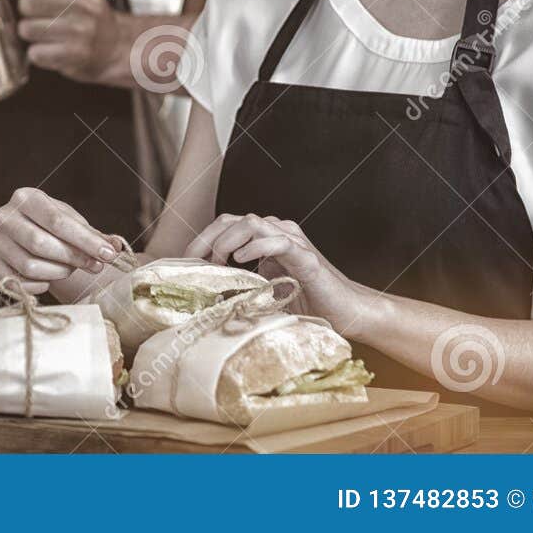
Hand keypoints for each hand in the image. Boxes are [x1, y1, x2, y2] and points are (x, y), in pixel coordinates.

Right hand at [0, 187, 120, 293]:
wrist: (29, 237)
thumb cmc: (55, 229)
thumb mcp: (76, 225)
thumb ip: (95, 236)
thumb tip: (116, 246)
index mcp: (26, 197)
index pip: (56, 221)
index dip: (85, 240)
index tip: (108, 255)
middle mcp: (3, 215)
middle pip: (40, 244)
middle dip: (73, 258)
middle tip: (94, 266)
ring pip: (29, 265)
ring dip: (57, 272)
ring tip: (69, 269)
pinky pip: (16, 282)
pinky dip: (38, 285)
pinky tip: (49, 279)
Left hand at [10, 0, 119, 84]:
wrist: (111, 44)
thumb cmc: (85, 10)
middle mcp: (84, 0)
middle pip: (26, 3)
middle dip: (31, 12)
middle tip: (49, 16)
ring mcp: (80, 28)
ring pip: (27, 29)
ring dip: (33, 33)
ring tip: (51, 32)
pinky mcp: (74, 54)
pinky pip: (34, 53)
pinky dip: (39, 54)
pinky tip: (55, 48)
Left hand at [185, 214, 380, 333]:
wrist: (346, 312)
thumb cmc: (307, 304)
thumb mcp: (264, 292)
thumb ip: (240, 284)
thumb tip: (204, 295)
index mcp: (266, 239)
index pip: (226, 225)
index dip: (202, 239)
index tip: (185, 262)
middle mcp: (278, 233)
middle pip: (232, 220)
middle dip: (206, 237)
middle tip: (193, 262)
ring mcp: (293, 242)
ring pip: (251, 222)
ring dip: (227, 240)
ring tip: (217, 262)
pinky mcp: (306, 258)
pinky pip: (278, 241)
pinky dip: (256, 246)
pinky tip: (241, 259)